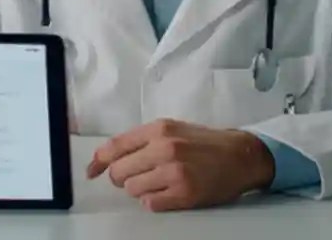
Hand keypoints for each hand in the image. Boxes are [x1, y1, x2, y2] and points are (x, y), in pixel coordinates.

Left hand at [86, 119, 273, 211]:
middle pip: (119, 172)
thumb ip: (141, 140)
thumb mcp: (172, 129)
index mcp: (158, 130)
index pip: (115, 146)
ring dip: (139, 189)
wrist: (240, 156)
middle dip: (122, 178)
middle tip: (136, 177)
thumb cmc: (204, 143)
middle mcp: (164, 148)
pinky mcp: (184, 193)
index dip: (99, 162)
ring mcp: (174, 172)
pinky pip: (150, 203)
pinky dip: (154, 200)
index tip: (92, 172)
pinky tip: (166, 192)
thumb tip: (107, 157)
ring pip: (132, 189)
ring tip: (158, 182)